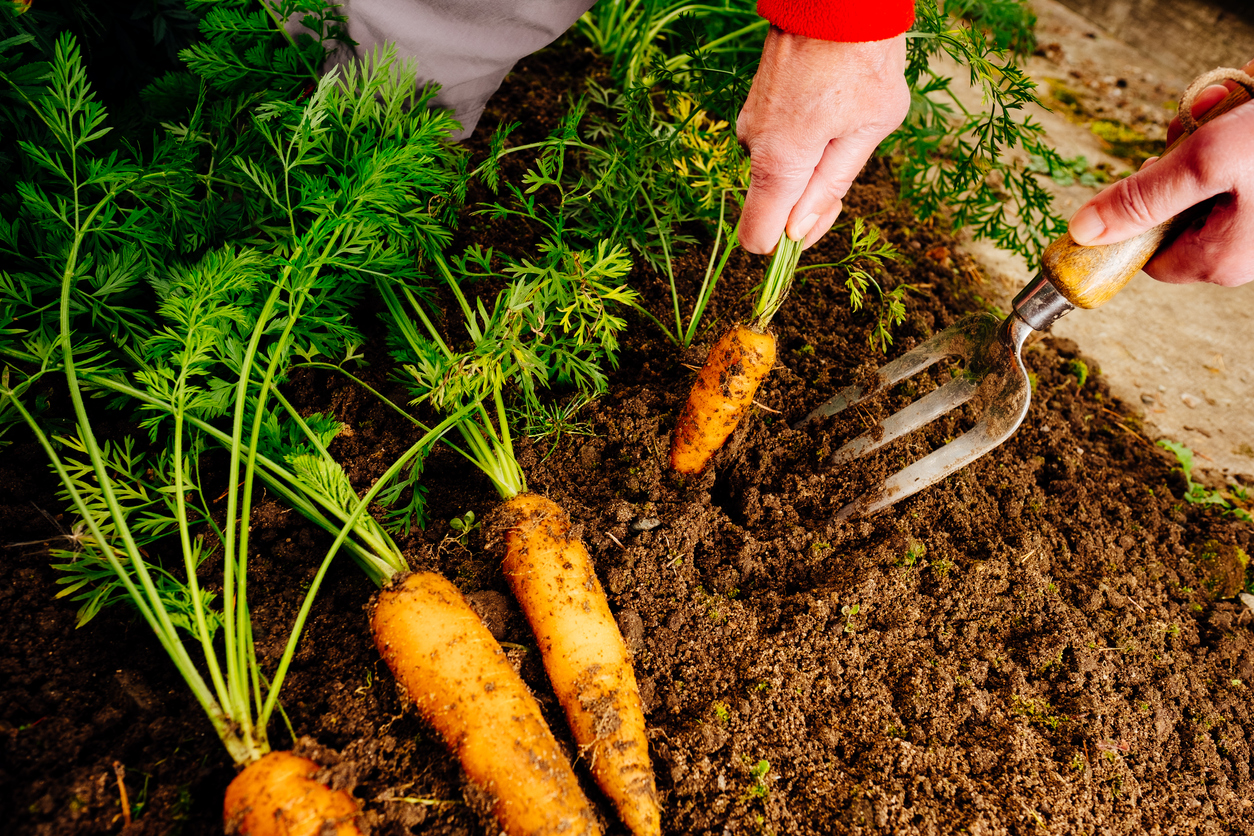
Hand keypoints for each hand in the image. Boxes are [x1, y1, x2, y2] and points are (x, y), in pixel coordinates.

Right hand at [735, 29, 908, 253]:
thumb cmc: (863, 60)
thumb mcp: (866, 130)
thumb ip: (832, 187)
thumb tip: (798, 233)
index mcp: (779, 162)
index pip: (758, 237)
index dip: (790, 242)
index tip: (819, 220)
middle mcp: (753, 147)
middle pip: (772, 205)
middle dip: (808, 198)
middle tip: (848, 156)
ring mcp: (749, 124)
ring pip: (777, 172)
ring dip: (809, 164)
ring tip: (842, 120)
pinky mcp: (754, 107)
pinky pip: (775, 144)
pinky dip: (800, 140)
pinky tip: (828, 109)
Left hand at [1067, 58, 1253, 286]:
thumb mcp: (1206, 162)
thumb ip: (1142, 197)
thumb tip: (1083, 230)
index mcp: (1218, 260)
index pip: (1147, 255)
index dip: (1135, 215)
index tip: (1145, 173)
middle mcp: (1240, 249)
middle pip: (1173, 208)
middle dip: (1178, 159)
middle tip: (1200, 124)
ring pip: (1203, 176)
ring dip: (1207, 133)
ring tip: (1234, 106)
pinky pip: (1231, 157)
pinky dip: (1233, 125)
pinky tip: (1250, 103)